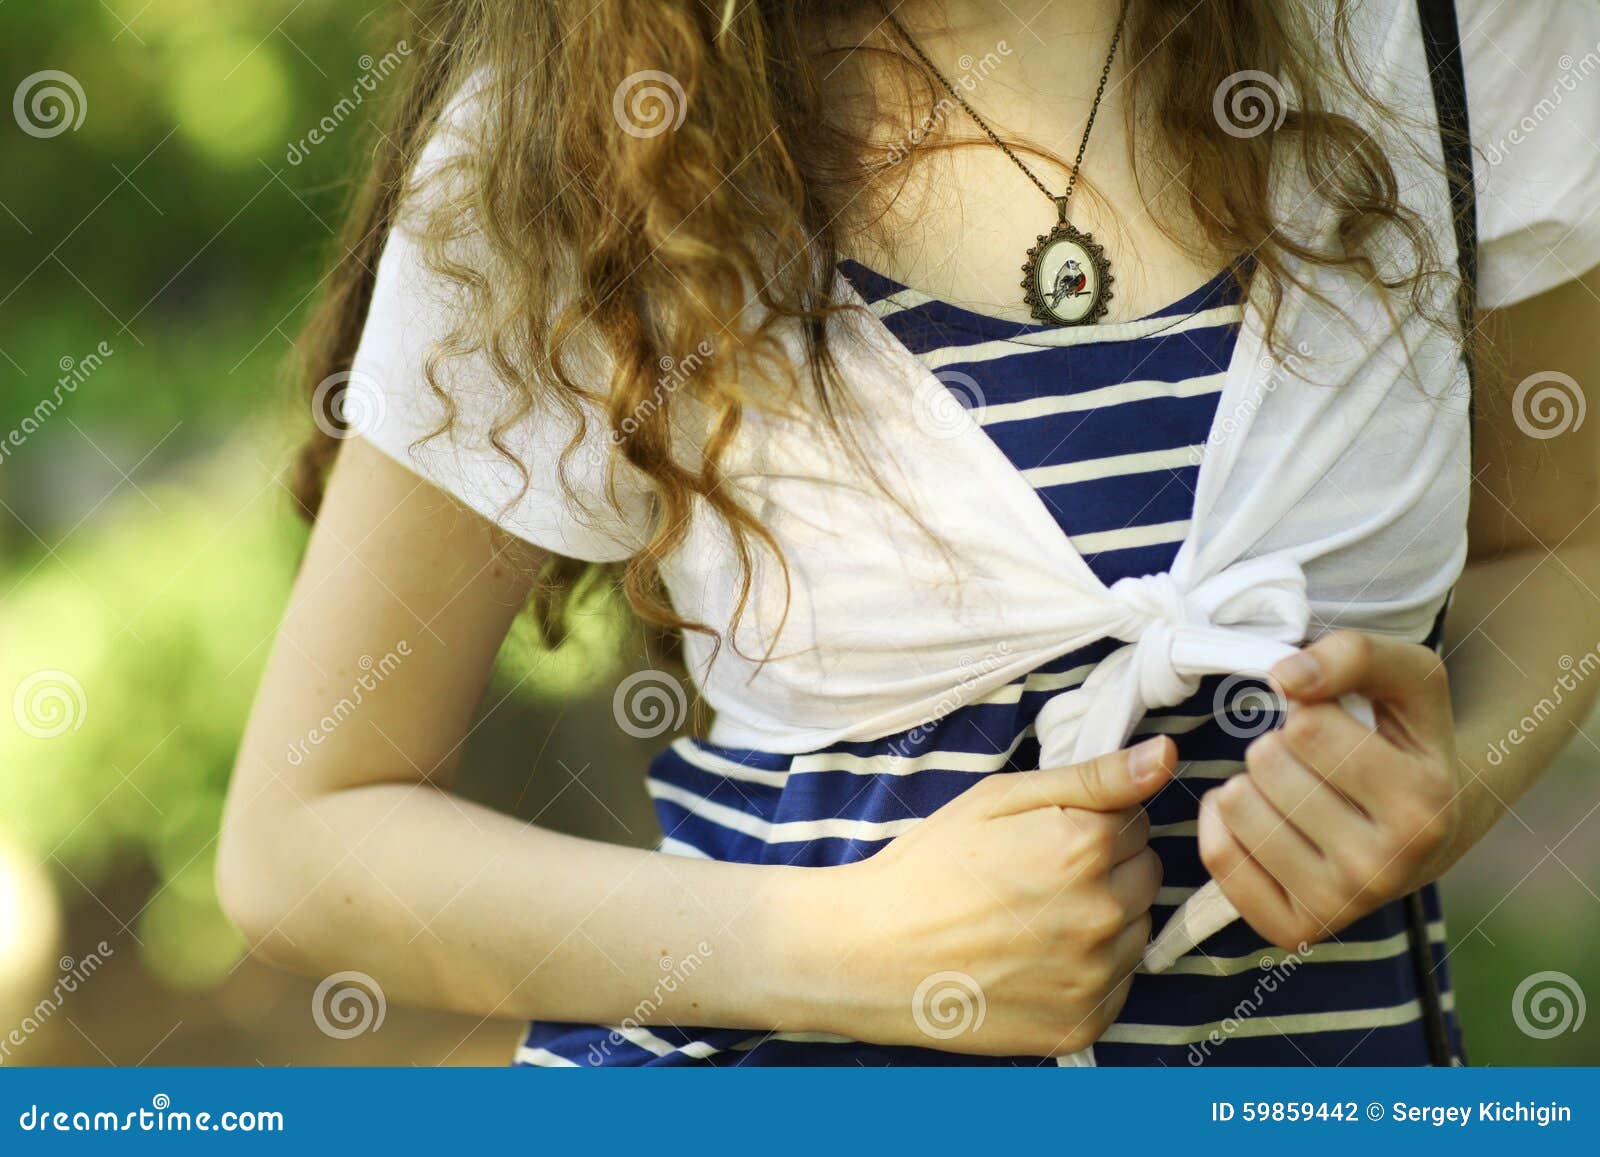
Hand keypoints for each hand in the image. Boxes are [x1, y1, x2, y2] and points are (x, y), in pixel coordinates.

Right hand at [820, 737, 1172, 1056]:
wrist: (871, 954)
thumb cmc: (929, 867)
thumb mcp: (999, 799)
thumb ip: (1092, 777)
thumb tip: (1164, 756)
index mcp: (1084, 845)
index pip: (1136, 820)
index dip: (1089, 822)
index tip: (1043, 837)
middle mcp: (1103, 913)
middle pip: (1146, 874)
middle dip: (1105, 868)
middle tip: (1035, 877)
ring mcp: (1096, 975)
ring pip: (1137, 930)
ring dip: (1104, 920)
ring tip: (1032, 920)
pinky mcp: (1084, 1024)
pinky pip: (1118, 983)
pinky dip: (1089, 970)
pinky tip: (1035, 960)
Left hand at [1197, 631, 1461, 951]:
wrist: (1423, 829)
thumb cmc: (1405, 740)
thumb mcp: (1407, 677)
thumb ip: (1355, 655)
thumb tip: (1286, 678)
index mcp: (1422, 807)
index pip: (1307, 728)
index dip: (1308, 712)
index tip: (1334, 727)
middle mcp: (1386, 868)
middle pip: (1267, 765)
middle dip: (1276, 746)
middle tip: (1309, 763)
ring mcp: (1341, 906)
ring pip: (1236, 807)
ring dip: (1248, 782)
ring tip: (1288, 790)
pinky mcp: (1295, 928)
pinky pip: (1219, 857)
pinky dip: (1219, 823)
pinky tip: (1253, 816)